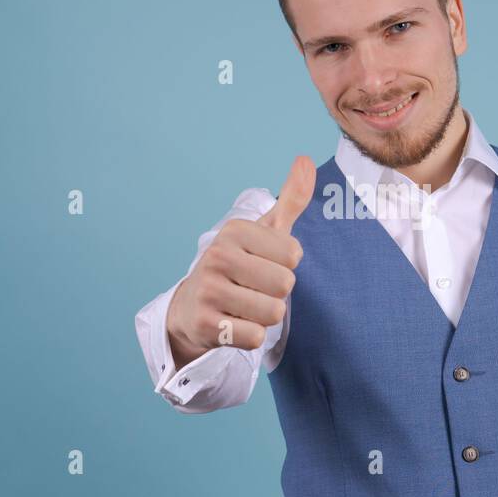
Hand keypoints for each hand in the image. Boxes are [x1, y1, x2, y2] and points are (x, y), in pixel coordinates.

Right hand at [167, 155, 315, 362]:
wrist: (190, 307)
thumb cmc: (238, 266)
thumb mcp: (264, 232)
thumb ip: (291, 199)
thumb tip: (307, 160)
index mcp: (235, 230)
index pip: (293, 254)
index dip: (285, 266)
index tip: (262, 264)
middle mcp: (218, 255)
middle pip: (285, 284)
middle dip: (276, 293)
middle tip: (253, 289)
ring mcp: (208, 289)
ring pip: (273, 312)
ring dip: (265, 316)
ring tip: (244, 306)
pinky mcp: (206, 324)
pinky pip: (256, 336)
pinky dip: (251, 336)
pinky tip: (233, 324)